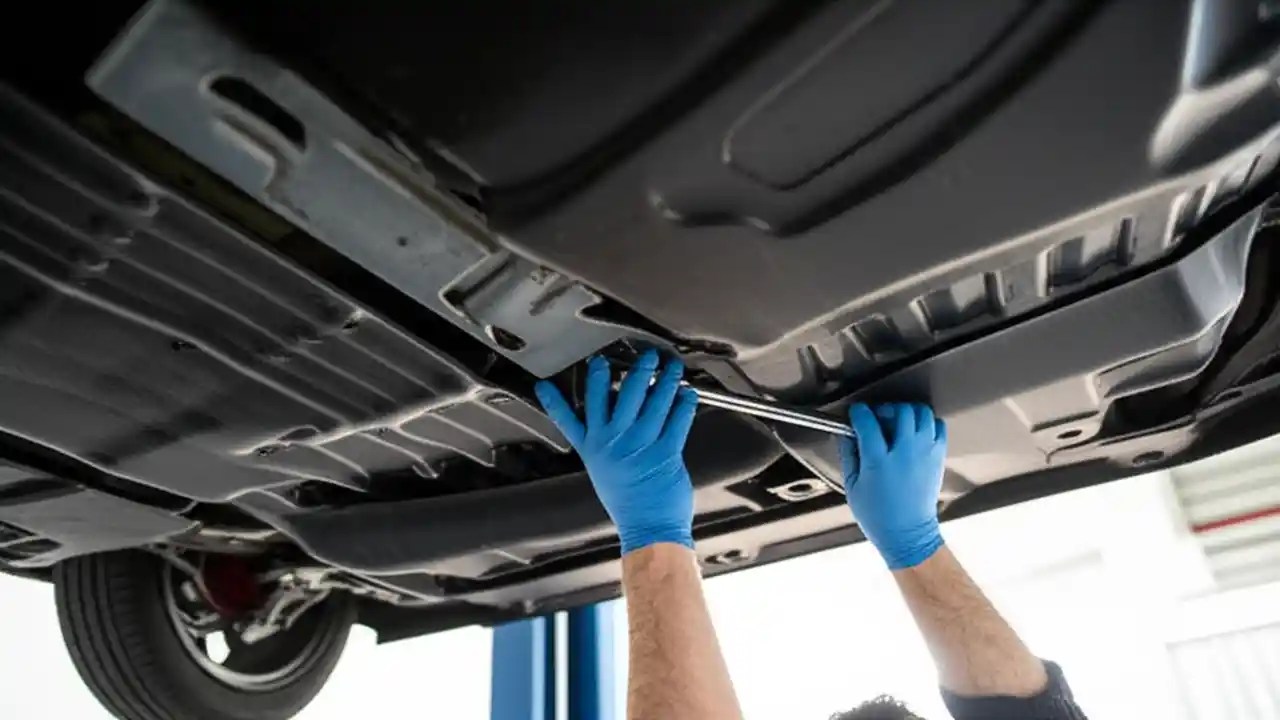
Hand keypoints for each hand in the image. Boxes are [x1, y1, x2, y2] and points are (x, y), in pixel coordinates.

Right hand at [535, 351, 698, 554]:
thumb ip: (601, 441)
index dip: (578, 387)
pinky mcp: (665, 453)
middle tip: (647, 355)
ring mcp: (639, 447)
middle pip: (623, 394)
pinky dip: (683, 403)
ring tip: (672, 366)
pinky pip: (676, 420)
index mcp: (593, 447)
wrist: (648, 528)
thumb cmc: (628, 501)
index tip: (586, 365)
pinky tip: (687, 393)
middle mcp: (613, 443)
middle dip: (638, 368)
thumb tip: (610, 412)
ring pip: (654, 401)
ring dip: (666, 379)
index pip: (574, 413)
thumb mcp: (601, 469)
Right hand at [838, 402, 946, 569]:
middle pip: (900, 411)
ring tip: (898, 423)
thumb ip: (848, 455)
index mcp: (879, 461)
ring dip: (907, 413)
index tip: (856, 414)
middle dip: (886, 409)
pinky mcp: (937, 457)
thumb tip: (845, 434)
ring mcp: (925, 454)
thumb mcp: (852, 487)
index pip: (868, 422)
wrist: (909, 535)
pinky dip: (926, 423)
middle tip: (878, 418)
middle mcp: (905, 453)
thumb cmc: (880, 517)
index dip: (859, 413)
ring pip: (922, 413)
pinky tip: (915, 433)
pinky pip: (938, 426)